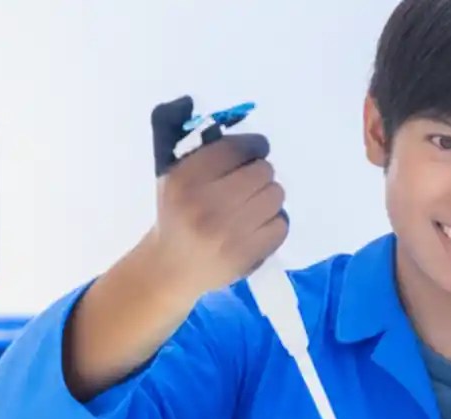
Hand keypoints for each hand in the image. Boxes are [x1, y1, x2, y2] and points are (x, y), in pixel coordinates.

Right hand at [147, 95, 288, 295]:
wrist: (169, 269)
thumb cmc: (175, 216)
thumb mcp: (173, 178)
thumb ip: (200, 150)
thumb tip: (222, 118)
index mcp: (185, 179)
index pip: (237, 148)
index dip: (253, 146)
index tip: (255, 151)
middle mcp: (205, 204)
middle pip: (263, 170)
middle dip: (259, 175)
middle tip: (250, 185)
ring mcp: (227, 232)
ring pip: (276, 195)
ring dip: (269, 198)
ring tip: (253, 207)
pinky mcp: (245, 255)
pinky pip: (281, 225)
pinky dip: (274, 224)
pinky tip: (257, 227)